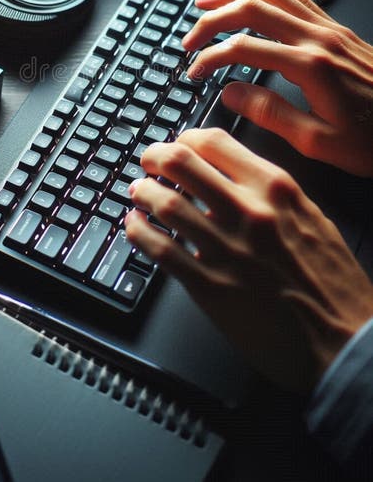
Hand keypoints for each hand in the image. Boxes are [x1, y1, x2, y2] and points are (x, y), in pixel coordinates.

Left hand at [125, 129, 372, 391]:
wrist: (347, 343)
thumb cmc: (335, 286)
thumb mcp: (314, 219)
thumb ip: (276, 195)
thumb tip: (238, 180)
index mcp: (276, 189)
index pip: (216, 143)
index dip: (185, 139)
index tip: (178, 144)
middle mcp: (248, 211)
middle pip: (181, 163)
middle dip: (155, 157)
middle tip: (147, 162)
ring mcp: (227, 248)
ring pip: (166, 203)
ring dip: (143, 193)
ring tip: (138, 193)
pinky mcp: (210, 286)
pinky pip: (161, 250)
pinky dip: (139, 233)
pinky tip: (134, 228)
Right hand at [181, 0, 372, 176]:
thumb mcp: (319, 142)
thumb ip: (270, 114)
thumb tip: (229, 93)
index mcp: (310, 67)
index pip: (243, 48)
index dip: (210, 56)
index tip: (194, 72)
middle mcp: (318, 39)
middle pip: (253, 8)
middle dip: (214, 17)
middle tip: (189, 35)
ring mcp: (330, 30)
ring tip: (209, 4)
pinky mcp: (339, 31)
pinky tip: (255, 0)